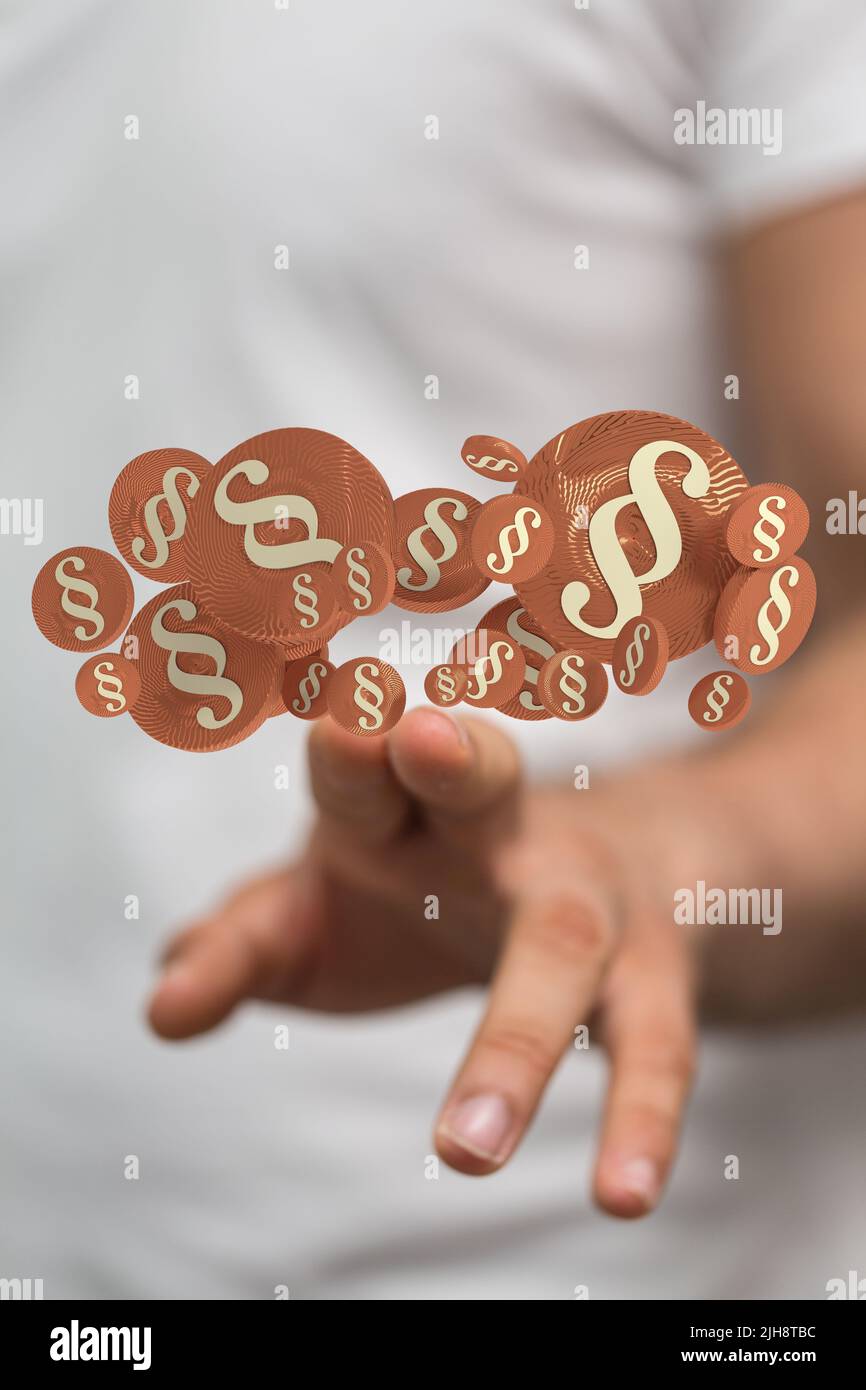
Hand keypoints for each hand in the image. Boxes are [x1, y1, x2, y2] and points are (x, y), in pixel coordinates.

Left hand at [149, 708, 709, 1218]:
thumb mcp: (320, 906)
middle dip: (457, 759)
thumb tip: (161, 1008)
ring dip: (516, 1043)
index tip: (342, 721)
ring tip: (463, 1154)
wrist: (607, 873)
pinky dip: (643, 1121)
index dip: (350, 744)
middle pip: (483, 782)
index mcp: (398, 802)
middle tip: (421, 737)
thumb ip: (239, 947)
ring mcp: (587, 895)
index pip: (361, 770)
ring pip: (564, 947)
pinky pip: (657, 1043)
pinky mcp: (652, 975)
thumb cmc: (425, 883)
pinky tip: (626, 1196)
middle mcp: (500, 827)